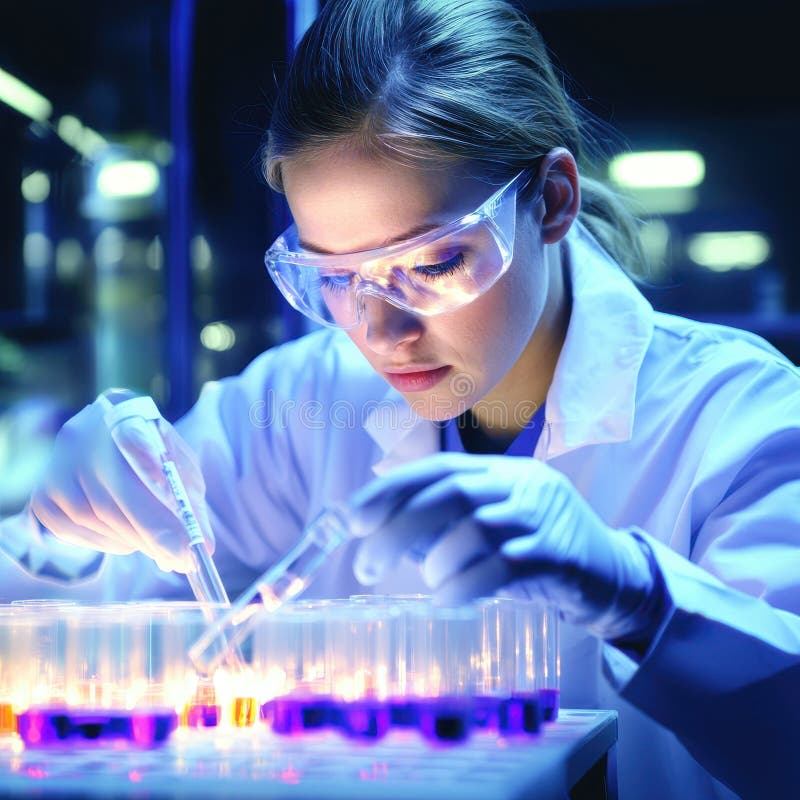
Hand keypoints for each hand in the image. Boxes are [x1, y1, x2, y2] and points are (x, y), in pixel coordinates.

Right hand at [30, 390, 213, 572]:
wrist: (104, 431)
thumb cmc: (151, 451)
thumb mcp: (178, 464)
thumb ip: (190, 500)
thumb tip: (204, 545)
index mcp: (123, 421)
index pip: (139, 461)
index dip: (160, 510)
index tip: (188, 548)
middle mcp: (81, 439)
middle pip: (114, 502)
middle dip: (152, 537)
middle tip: (181, 560)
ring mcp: (56, 468)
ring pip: (93, 519)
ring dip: (131, 540)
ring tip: (155, 544)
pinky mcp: (43, 496)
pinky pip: (73, 532)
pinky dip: (106, 543)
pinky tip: (124, 537)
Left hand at [350, 452, 664, 641]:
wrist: (609, 573)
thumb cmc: (535, 549)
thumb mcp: (491, 523)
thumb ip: (444, 523)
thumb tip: (380, 534)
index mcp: (499, 472)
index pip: (436, 469)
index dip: (390, 490)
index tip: (351, 518)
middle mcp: (518, 486)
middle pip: (450, 494)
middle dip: (397, 528)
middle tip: (365, 564)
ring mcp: (540, 518)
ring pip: (474, 529)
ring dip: (437, 563)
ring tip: (429, 585)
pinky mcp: (557, 556)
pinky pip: (502, 568)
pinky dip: (465, 586)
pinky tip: (447, 601)